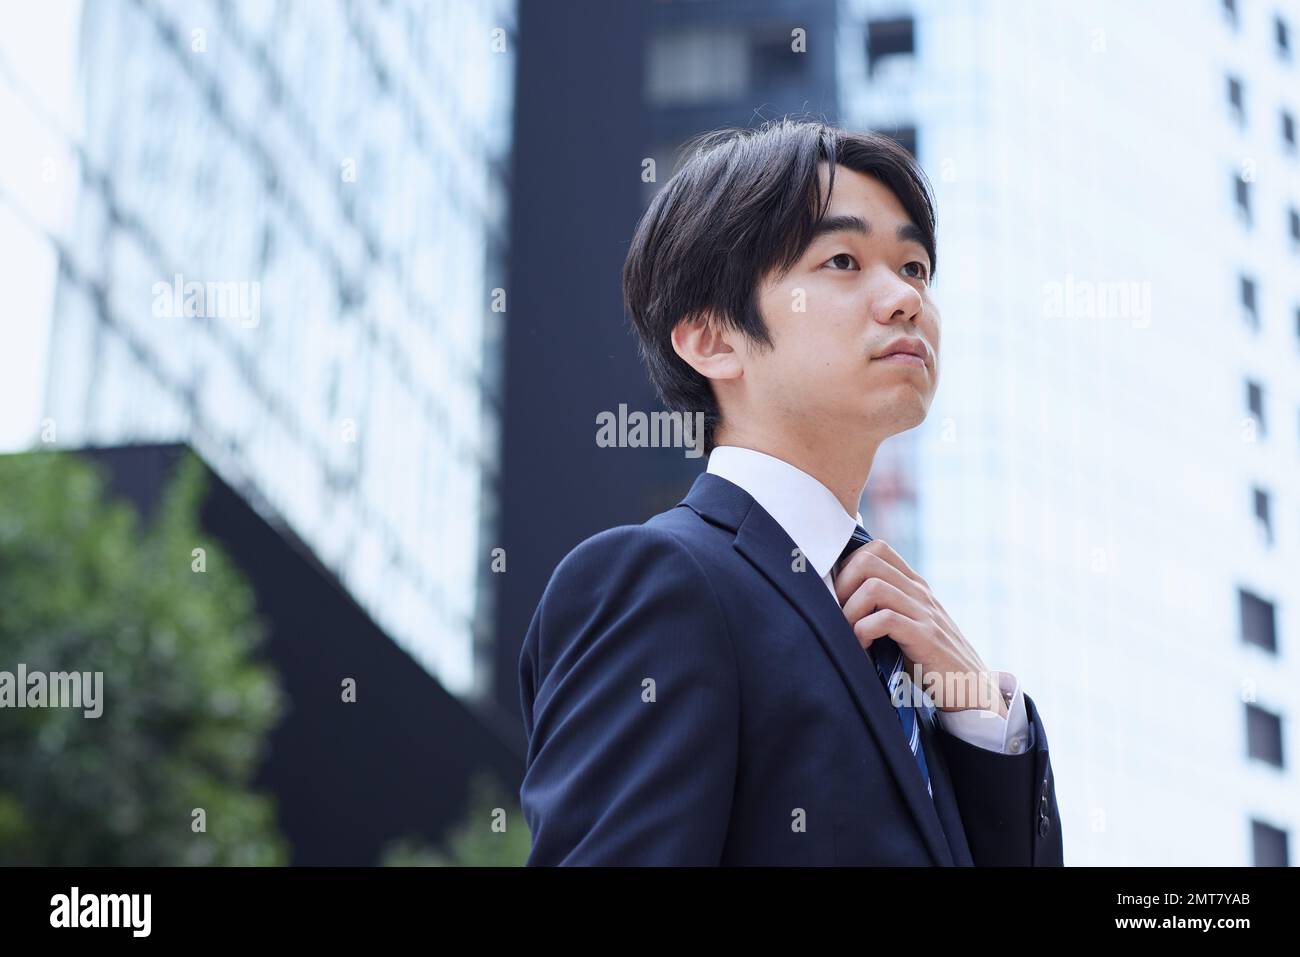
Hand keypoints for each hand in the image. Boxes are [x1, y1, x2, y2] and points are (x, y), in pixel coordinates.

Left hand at [833, 538, 1006, 715]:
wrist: (971, 689)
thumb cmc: (929, 660)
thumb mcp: (908, 624)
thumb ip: (884, 607)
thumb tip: (835, 600)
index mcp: (913, 585)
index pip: (876, 548)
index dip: (848, 565)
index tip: (839, 594)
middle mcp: (919, 592)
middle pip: (868, 561)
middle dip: (842, 585)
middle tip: (838, 613)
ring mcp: (924, 613)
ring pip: (874, 587)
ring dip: (850, 611)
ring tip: (849, 633)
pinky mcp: (926, 638)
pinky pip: (886, 619)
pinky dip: (864, 631)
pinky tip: (864, 647)